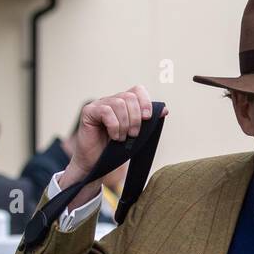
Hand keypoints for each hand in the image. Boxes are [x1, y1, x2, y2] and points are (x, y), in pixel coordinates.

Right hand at [60, 86, 168, 208]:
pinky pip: (106, 111)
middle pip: (129, 97)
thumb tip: (164, 110)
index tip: (148, 118)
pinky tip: (114, 136)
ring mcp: (99, 104)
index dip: (145, 102)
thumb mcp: (137, 134)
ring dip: (125, 124)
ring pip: (119, 103)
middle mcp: (111, 100)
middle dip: (136, 118)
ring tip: (123, 138)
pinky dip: (114, 126)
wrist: (97, 163)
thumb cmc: (116, 149)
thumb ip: (148, 122)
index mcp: (124, 103)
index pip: (137, 90)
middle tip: (134, 134)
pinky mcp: (88, 112)